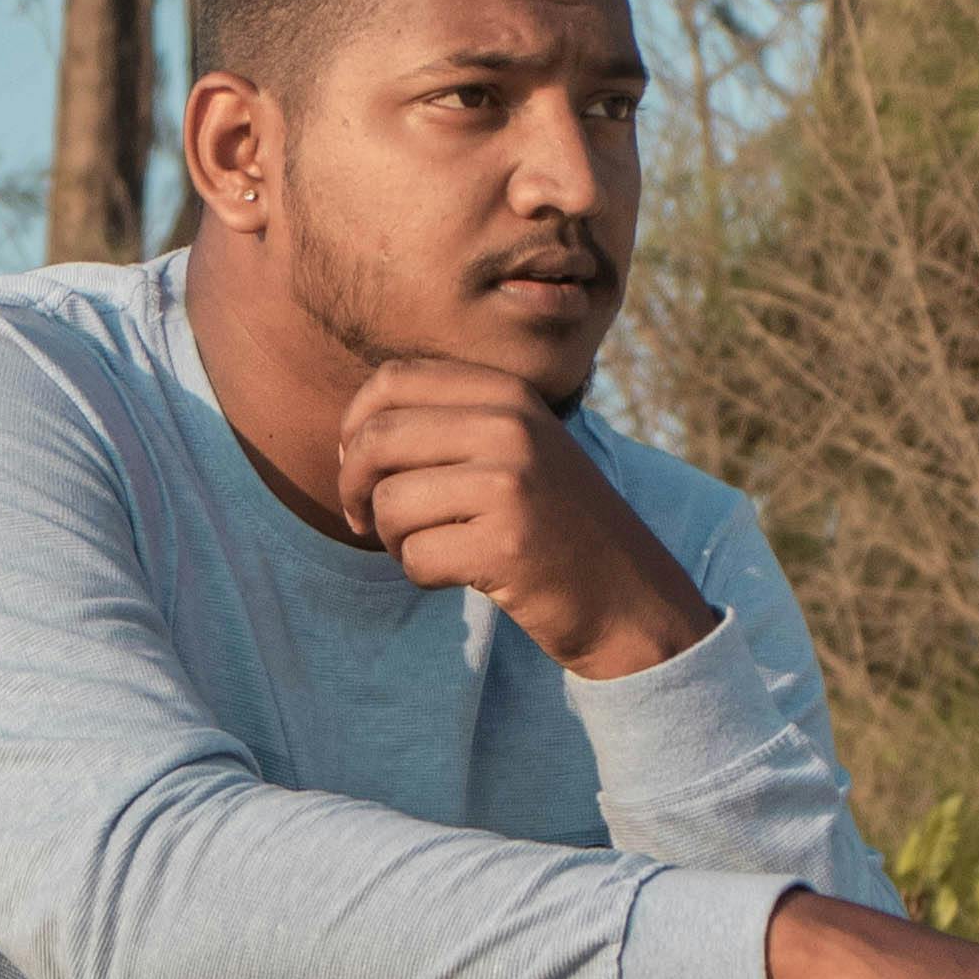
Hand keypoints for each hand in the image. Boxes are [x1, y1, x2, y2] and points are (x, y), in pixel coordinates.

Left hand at [335, 361, 719, 679]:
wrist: (628, 596)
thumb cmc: (553, 524)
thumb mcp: (516, 448)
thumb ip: (450, 421)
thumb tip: (350, 434)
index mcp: (507, 393)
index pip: (392, 381)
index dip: (353, 425)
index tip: (356, 465)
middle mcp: (511, 426)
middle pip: (377, 439)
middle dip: (351, 487)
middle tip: (364, 520)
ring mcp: (512, 484)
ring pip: (389, 503)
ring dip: (391, 539)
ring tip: (428, 548)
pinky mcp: (508, 545)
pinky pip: (416, 557)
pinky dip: (421, 575)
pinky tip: (459, 575)